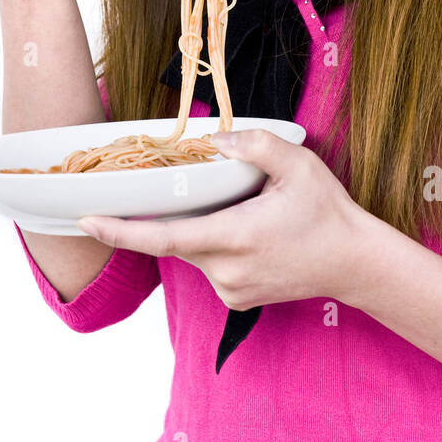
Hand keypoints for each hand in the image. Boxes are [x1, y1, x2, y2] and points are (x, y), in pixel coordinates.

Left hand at [77, 128, 371, 309]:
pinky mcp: (236, 299)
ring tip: (243, 209)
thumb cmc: (327, 212)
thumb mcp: (299, 164)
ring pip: (192, 251)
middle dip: (168, 213)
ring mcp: (231, 291)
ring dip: (198, 227)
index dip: (120, 232)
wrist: (355, 263)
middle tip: (182, 186)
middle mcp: (226, 271)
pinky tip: (245, 230)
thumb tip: (215, 141)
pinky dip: (212, 244)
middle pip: (175, 240)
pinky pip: (208, 266)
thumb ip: (256, 145)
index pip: (163, 238)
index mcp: (235, 237)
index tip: (86, 221)